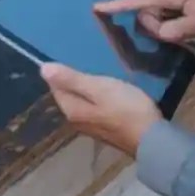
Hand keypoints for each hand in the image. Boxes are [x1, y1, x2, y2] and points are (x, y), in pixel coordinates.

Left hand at [40, 63, 160, 157]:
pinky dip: (100, 99)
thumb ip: (72, 79)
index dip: (62, 72)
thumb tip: (42, 69)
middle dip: (75, 81)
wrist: (151, 137)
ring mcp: (92, 127)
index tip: (74, 58)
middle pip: (70, 96)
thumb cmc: (126, 108)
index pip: (56, 87)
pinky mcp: (107, 129)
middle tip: (90, 64)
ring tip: (102, 76)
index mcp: (72, 110)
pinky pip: (96, 109)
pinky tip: (113, 94)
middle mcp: (76, 121)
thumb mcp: (100, 88)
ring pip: (83, 103)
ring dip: (89, 90)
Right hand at [94, 0, 194, 42]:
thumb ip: (176, 29)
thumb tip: (157, 33)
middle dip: (151, 26)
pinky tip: (180, 32)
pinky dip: (164, 26)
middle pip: (143, 11)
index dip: (117, 5)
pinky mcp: (176, 5)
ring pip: (151, 16)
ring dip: (160, 28)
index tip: (95, 7)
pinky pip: (161, 16)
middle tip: (178, 34)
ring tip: (184, 32)